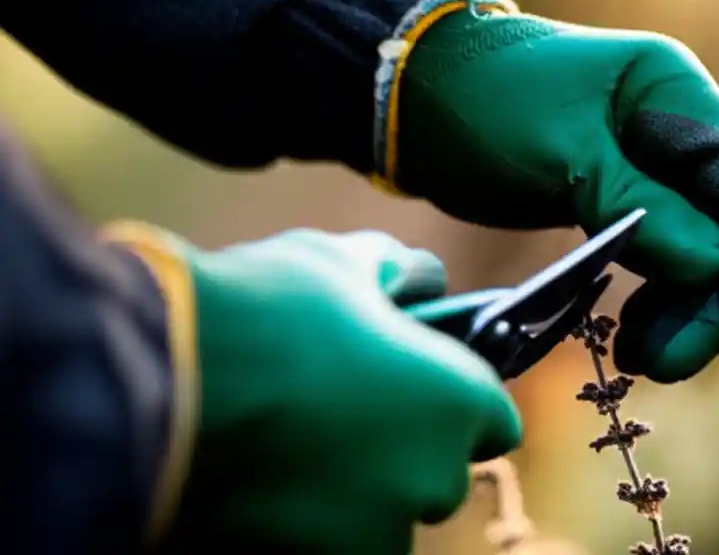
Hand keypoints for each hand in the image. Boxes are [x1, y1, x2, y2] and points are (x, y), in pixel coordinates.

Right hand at [160, 229, 519, 553]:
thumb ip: (401, 274)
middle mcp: (430, 480)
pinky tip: (262, 479)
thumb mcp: (340, 262)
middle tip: (338, 414)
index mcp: (458, 403)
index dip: (454, 404)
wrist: (154, 384)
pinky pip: (325, 544)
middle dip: (400, 453)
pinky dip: (304, 525)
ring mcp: (371, 535)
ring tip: (290, 448)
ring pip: (379, 521)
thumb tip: (424, 280)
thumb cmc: (263, 313)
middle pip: (436, 477)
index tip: (415, 390)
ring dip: (352, 496)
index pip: (492, 422)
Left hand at [377, 0, 718, 382]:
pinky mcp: (626, 204)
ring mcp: (656, 170)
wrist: (418, 93)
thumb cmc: (485, 100)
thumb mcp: (560, 151)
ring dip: (686, 314)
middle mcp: (680, 130)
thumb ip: (639, 206)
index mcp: (674, 94)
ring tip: (644, 360)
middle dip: (717, 303)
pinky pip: (664, 264)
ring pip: (703, 256)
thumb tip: (718, 267)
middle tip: (670, 363)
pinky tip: (634, 339)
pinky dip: (658, 305)